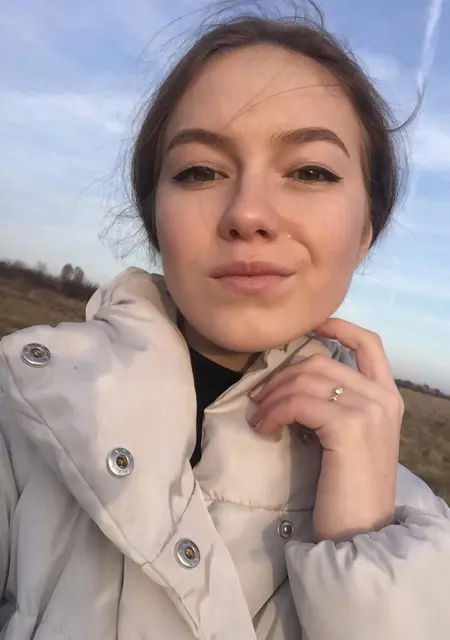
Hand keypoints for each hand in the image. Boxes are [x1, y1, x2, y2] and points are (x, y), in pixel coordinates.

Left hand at [248, 318, 403, 541]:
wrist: (360, 532)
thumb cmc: (349, 488)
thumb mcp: (349, 437)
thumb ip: (336, 405)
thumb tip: (296, 383)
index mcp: (388, 397)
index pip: (370, 344)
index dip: (339, 325)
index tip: (310, 327)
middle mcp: (383, 398)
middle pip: (321, 361)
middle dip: (282, 376)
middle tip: (260, 398)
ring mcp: (368, 411)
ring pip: (306, 380)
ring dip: (273, 396)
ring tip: (258, 417)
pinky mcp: (348, 427)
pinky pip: (298, 403)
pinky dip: (274, 412)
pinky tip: (264, 428)